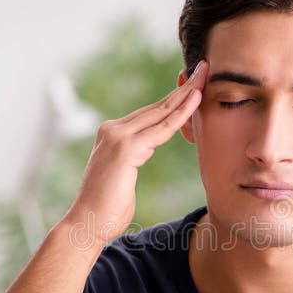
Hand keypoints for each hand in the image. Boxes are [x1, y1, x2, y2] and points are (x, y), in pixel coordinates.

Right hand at [62, 59, 207, 245]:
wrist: (88, 223)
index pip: (148, 113)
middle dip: (182, 88)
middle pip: (156, 106)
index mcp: (111, 134)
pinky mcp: (126, 149)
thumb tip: (143, 153)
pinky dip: (181, 113)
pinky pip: (161, 129)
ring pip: (161, 112)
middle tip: (204, 69)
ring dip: (186, 93)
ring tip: (204, 76)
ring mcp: (117, 137)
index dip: (172, 99)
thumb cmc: (107, 208)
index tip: (192, 86)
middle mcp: (112, 130)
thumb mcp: (123, 176)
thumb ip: (133, 159)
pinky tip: (196, 100)